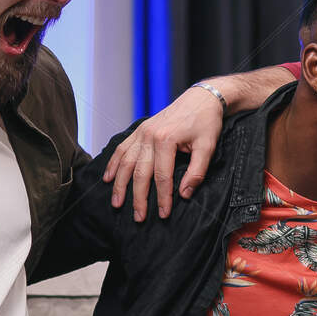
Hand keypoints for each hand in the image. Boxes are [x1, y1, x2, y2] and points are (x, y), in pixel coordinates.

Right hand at [103, 84, 224, 221]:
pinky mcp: (140, 130)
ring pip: (126, 162)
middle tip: (138, 217)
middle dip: (138, 198)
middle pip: (140, 173)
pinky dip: (113, 164)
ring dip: (119, 184)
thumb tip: (184, 194)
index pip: (162, 176)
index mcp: (166, 140)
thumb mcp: (208, 147)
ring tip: (116, 203)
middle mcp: (149, 136)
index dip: (162, 197)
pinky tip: (108, 177)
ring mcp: (142, 132)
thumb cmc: (206, 122)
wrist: (202, 98)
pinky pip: (122, 148)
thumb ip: (197, 172)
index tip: (163, 214)